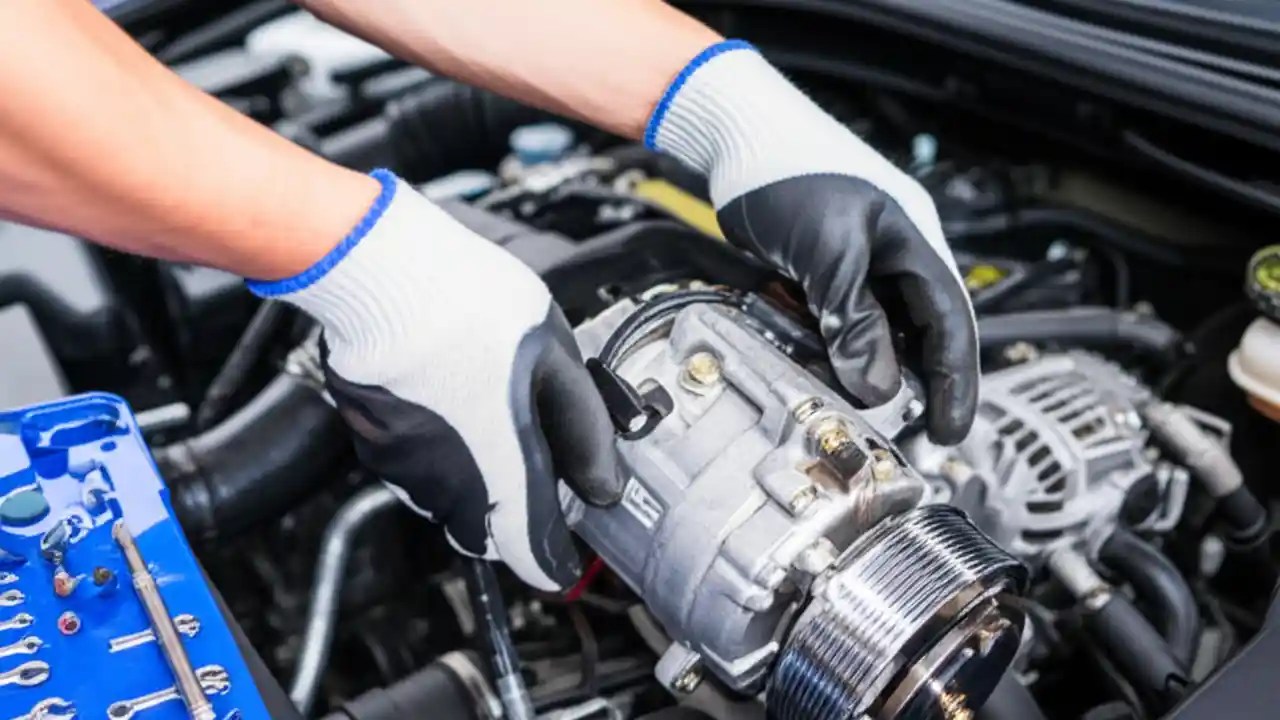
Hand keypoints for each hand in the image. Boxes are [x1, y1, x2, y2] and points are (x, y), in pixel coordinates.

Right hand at [249, 171, 621, 590]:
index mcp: (503, 466)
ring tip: (488, 420)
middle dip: (511, 518)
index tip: (561, 565)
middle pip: (485, 532)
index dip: (551, 563)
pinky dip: (435, 457)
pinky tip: (448, 403)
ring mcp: (402, 464)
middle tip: (533, 470)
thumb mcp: (557, 359)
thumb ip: (584, 431)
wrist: (383, 271)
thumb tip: (603, 484)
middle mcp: (447, 480)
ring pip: (444, 502)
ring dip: (472, 485)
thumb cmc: (470, 304)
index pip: (530, 548)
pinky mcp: (370, 441)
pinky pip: (411, 470)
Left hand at [646, 41, 977, 443]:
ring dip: (867, 367)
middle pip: (917, 332)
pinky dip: (831, 346)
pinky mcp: (820, 266)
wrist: (733, 133)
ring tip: (854, 403)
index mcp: (914, 243)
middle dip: (913, 382)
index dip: (956, 381)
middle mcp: (892, 254)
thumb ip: (856, 320)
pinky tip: (817, 367)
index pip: (951, 324)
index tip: (950, 430)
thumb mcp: (829, 250)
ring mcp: (856, 260)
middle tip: (903, 430)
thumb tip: (879, 388)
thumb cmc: (787, 169)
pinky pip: (837, 318)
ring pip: (875, 329)